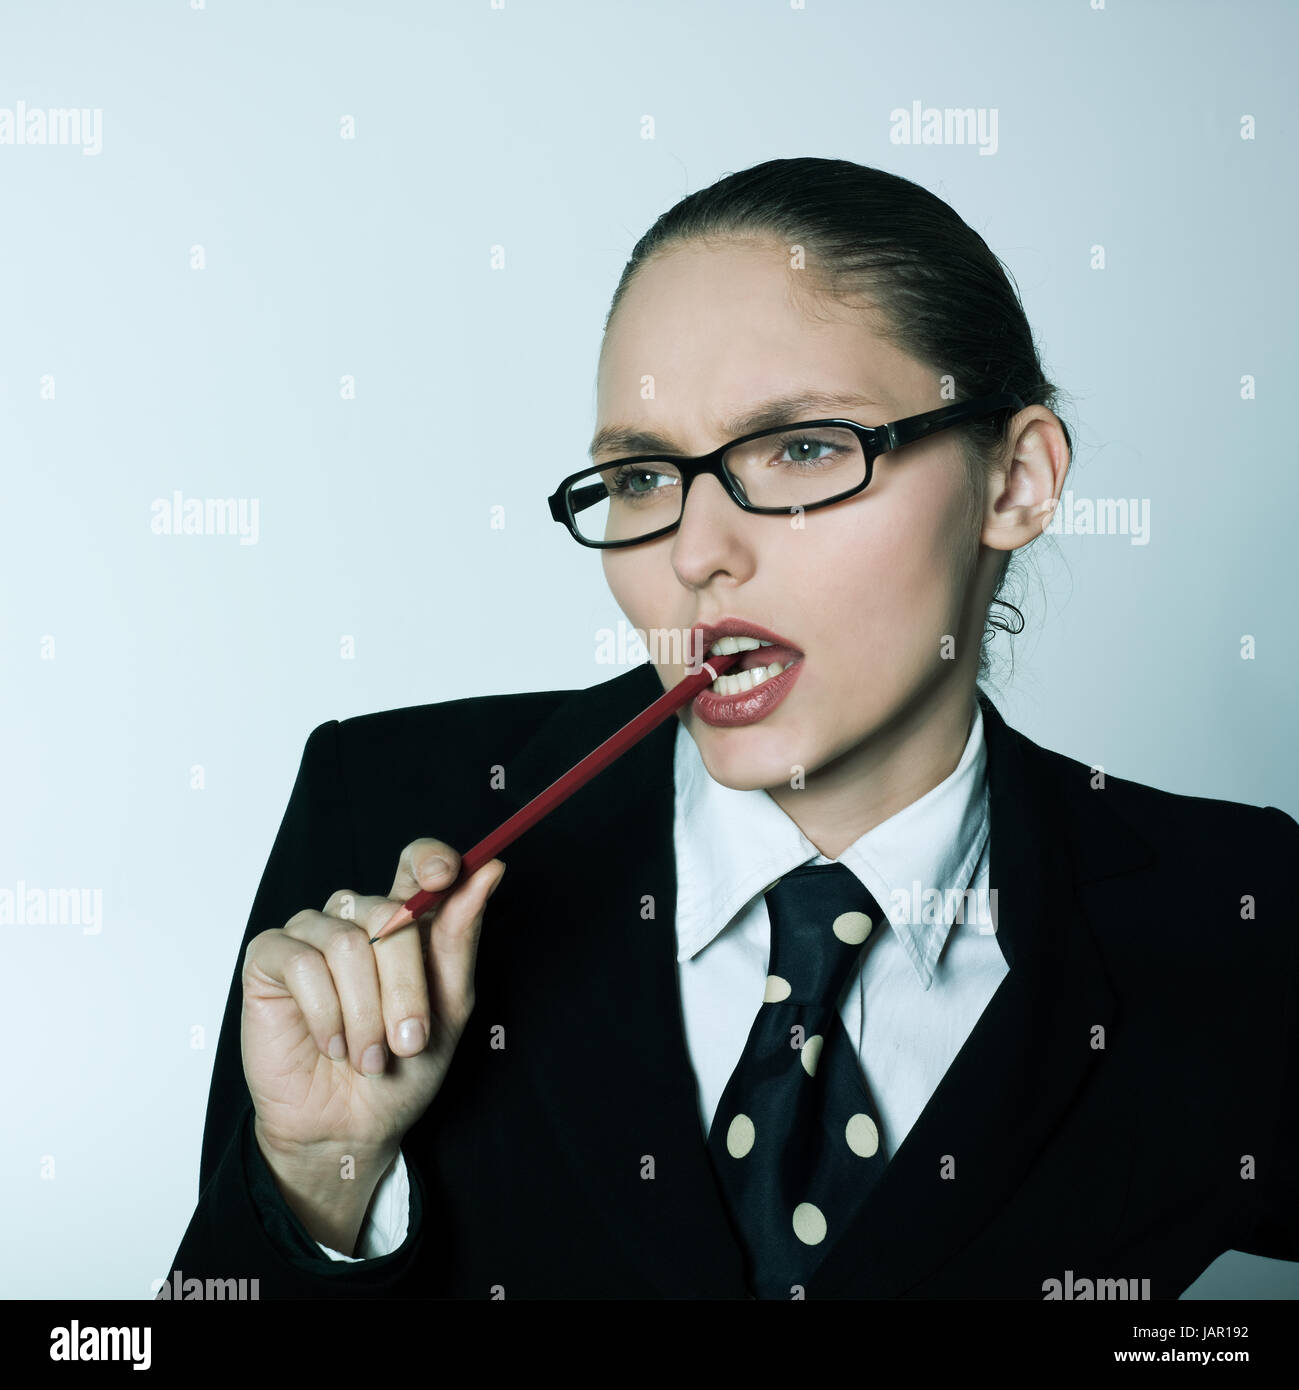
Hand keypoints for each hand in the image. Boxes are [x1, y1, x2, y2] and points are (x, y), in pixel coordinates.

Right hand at [242, 839, 505, 1168]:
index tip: (446, 875)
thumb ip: (461, 936)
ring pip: (348, 943)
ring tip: (368, 1055)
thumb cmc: (403, 1069)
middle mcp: (357, 917)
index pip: (417, 863)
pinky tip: (332, 1045)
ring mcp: (311, 933)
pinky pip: (303, 964)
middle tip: (408, 1042)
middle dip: (405, 988)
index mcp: (404, 922)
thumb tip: (489, 870)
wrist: (351, 1127)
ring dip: (366, 1014)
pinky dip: (326, 1014)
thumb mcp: (450, 1005)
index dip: (431, 860)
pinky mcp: (269, 957)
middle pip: (389, 913)